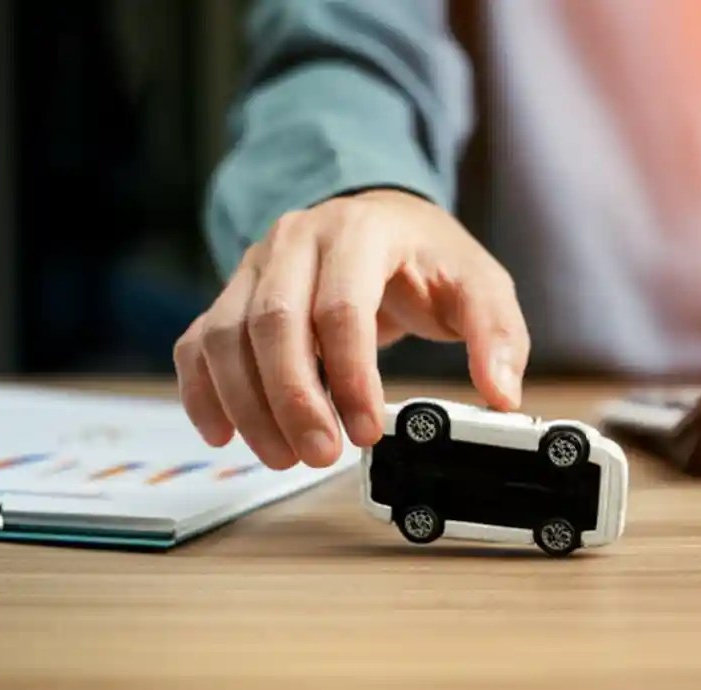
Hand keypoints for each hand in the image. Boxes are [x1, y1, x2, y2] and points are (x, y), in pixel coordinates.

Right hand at [173, 189, 529, 468]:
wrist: (385, 221)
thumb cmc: (430, 259)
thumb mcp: (481, 286)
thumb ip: (499, 336)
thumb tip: (501, 395)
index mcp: (361, 232)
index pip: (342, 307)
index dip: (351, 377)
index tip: (369, 431)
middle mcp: (296, 240)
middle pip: (273, 322)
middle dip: (293, 400)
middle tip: (320, 455)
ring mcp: (255, 265)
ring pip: (227, 336)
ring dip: (249, 406)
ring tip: (284, 456)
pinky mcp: (232, 293)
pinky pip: (199, 342)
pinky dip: (203, 391)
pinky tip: (223, 434)